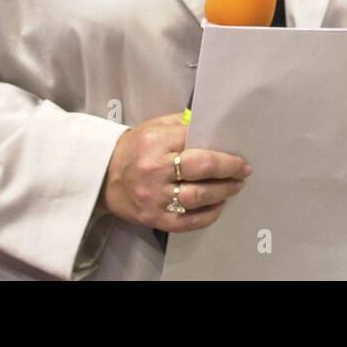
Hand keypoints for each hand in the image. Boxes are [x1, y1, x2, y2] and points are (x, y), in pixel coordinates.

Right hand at [100, 112, 250, 232]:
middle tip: (244, 171)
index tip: (239, 154)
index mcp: (157, 142)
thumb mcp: (154, 127)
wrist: (103, 177)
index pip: (198, 142)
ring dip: (224, 192)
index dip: (223, 150)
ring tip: (235, 187)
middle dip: (230, 169)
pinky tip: (219, 206)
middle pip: (203, 168)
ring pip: (198, 196)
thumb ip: (183, 125)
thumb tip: (215, 126)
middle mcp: (155, 170)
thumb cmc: (135, 149)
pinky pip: (188, 221)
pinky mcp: (154, 218)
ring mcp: (155, 197)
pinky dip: (208, 215)